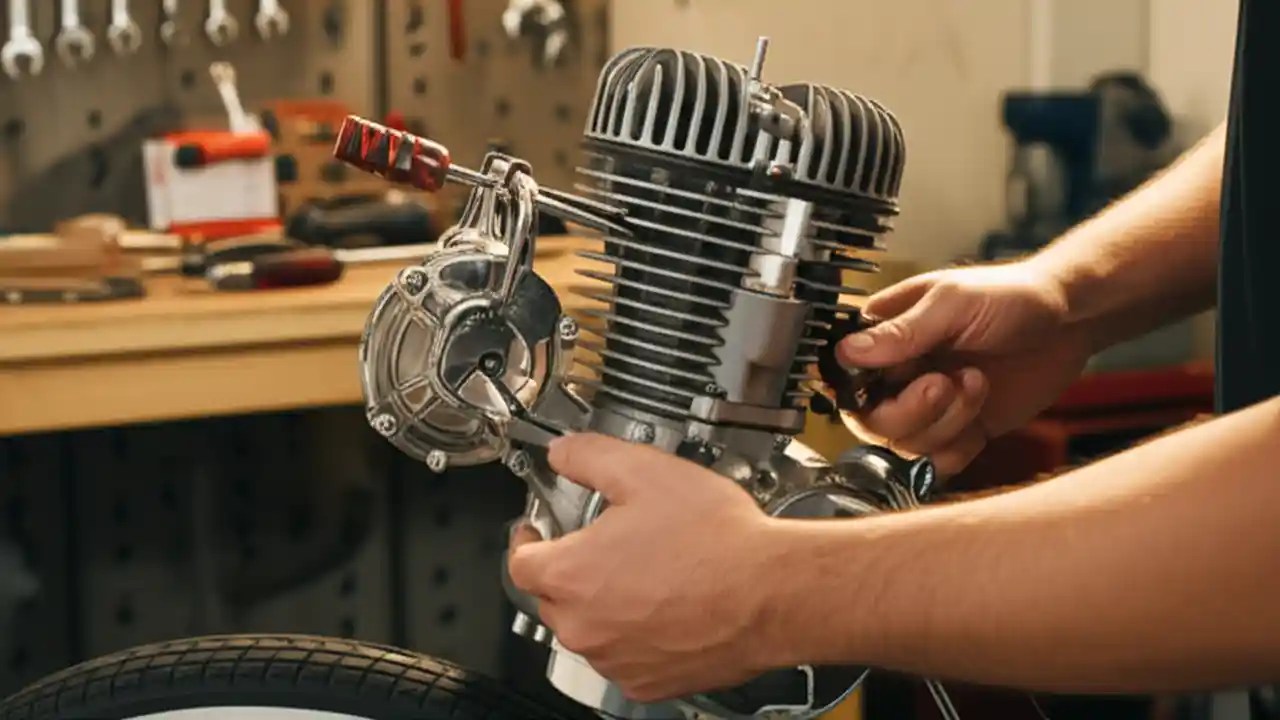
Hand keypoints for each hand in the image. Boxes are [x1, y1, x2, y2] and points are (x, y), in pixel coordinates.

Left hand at [507, 433, 779, 702]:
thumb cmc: (717, 541)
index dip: (528, 538)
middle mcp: (584, 626)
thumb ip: (588, 457)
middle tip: (607, 544)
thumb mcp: (644, 471)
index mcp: (571, 575)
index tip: (540, 530)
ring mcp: (615, 660)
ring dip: (604, 605)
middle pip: (551, 597)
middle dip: (570, 569)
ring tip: (648, 573)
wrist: (773, 593)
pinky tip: (667, 606)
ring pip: (588, 629)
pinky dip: (635, 636)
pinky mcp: (648, 683)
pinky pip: (624, 657)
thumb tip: (563, 453)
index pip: (519, 560)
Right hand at [839, 262, 1091, 474]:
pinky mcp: (960, 428)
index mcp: (887, 335)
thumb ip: (902, 332)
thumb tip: (848, 351)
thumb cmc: (1012, 296)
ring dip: (945, 421)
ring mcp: (929, 405)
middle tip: (943, 383)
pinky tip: (981, 414)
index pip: (846, 377)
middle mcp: (901, 373)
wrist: (1071, 320)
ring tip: (977, 383)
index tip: (899, 379)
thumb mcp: (952, 303)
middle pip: (871, 420)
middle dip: (909, 411)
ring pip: (906, 444)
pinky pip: (939, 461)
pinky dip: (959, 449)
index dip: (862, 390)